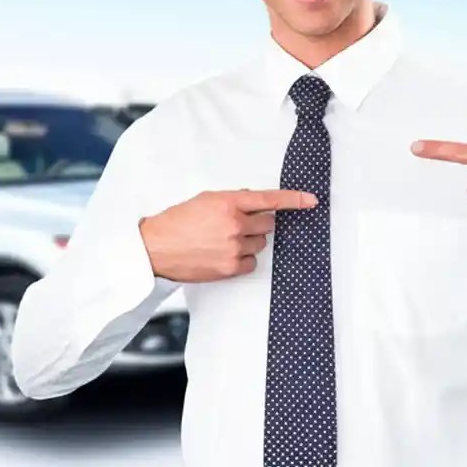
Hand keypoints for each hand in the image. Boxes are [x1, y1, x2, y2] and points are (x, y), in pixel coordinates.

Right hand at [138, 188, 318, 281]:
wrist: (155, 248)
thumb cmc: (177, 222)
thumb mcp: (205, 200)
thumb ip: (233, 199)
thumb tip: (255, 202)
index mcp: (228, 202)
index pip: (269, 199)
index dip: (294, 200)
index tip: (311, 201)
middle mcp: (234, 224)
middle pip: (268, 224)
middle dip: (258, 223)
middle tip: (237, 226)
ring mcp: (234, 247)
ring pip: (260, 243)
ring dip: (248, 241)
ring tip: (222, 241)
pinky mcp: (230, 267)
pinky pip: (252, 263)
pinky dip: (242, 260)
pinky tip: (223, 255)